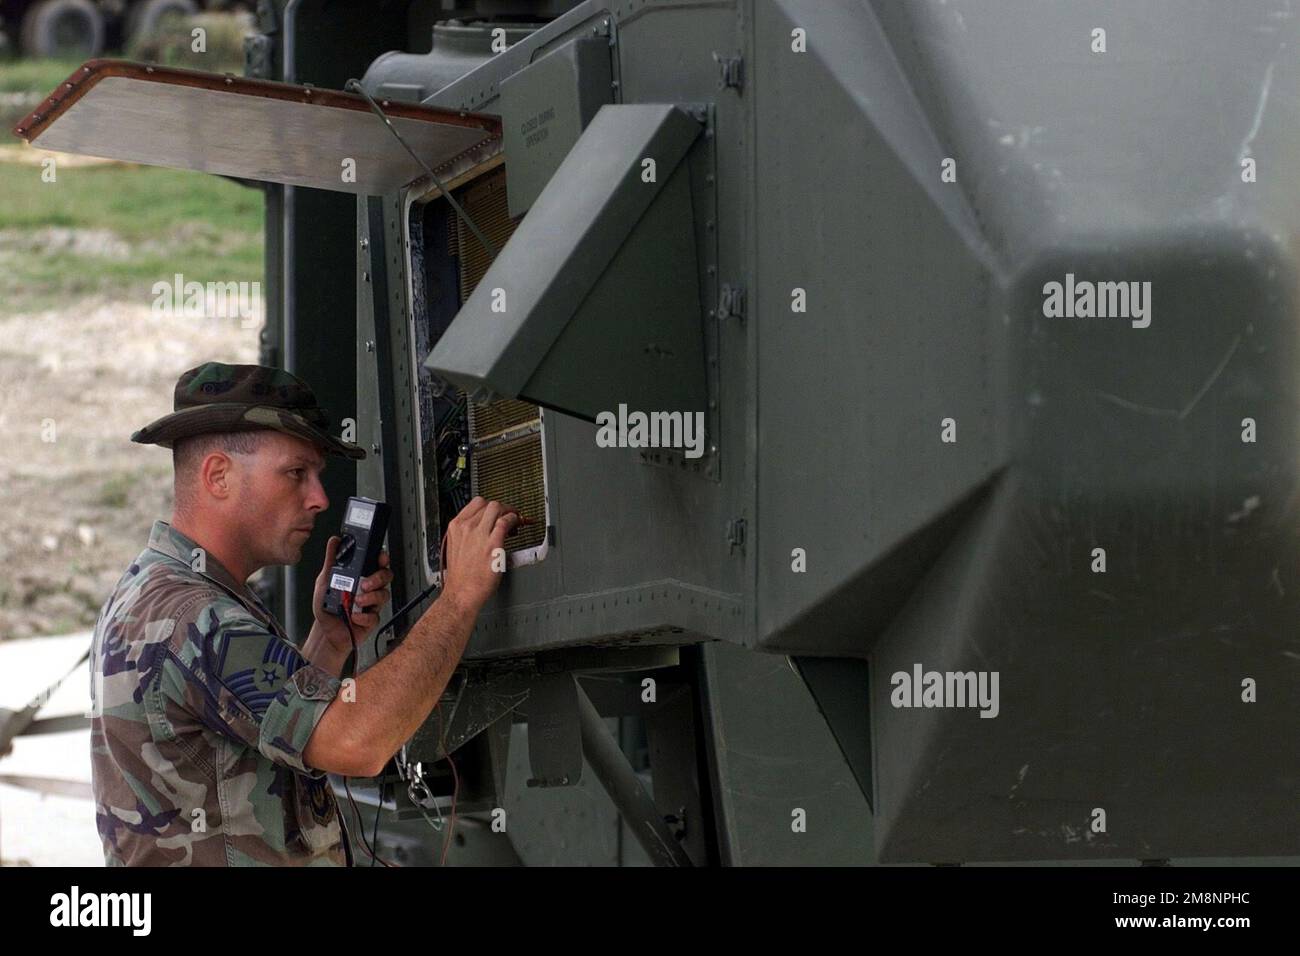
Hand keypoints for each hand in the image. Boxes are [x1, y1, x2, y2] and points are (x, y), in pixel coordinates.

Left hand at [312, 536, 393, 651]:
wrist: (326, 632)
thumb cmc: (327, 607)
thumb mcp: (325, 580)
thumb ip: (331, 560)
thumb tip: (334, 542)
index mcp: (360, 577)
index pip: (376, 563)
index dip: (382, 558)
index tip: (379, 557)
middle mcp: (368, 589)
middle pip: (386, 576)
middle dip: (378, 578)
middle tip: (365, 584)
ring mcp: (372, 604)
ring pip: (383, 595)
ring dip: (371, 597)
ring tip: (357, 600)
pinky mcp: (371, 619)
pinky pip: (375, 616)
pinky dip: (364, 616)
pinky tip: (354, 616)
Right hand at [440, 496, 519, 614]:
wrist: (461, 592)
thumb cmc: (460, 576)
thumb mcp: (456, 547)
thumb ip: (467, 534)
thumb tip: (483, 527)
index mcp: (456, 526)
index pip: (475, 503)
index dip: (489, 506)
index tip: (496, 512)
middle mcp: (466, 527)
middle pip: (488, 504)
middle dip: (501, 508)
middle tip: (508, 515)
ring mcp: (479, 534)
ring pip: (497, 508)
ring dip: (509, 511)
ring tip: (515, 520)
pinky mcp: (493, 544)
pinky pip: (506, 521)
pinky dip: (514, 519)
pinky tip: (517, 525)